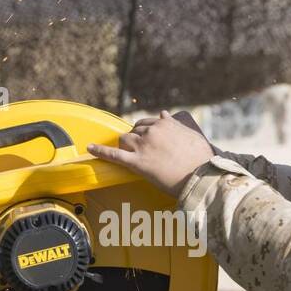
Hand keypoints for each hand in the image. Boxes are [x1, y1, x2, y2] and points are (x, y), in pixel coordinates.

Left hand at [87, 110, 214, 196]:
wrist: (201, 177)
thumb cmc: (201, 159)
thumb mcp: (191, 135)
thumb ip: (175, 124)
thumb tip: (163, 113)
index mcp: (164, 124)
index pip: (146, 123)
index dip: (143, 132)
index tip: (144, 139)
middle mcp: (151, 132)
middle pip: (134, 132)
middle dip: (135, 140)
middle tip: (140, 152)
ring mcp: (143, 147)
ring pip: (124, 140)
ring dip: (125, 146)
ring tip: (131, 156)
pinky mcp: (137, 163)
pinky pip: (114, 155)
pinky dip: (100, 151)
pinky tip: (89, 149)